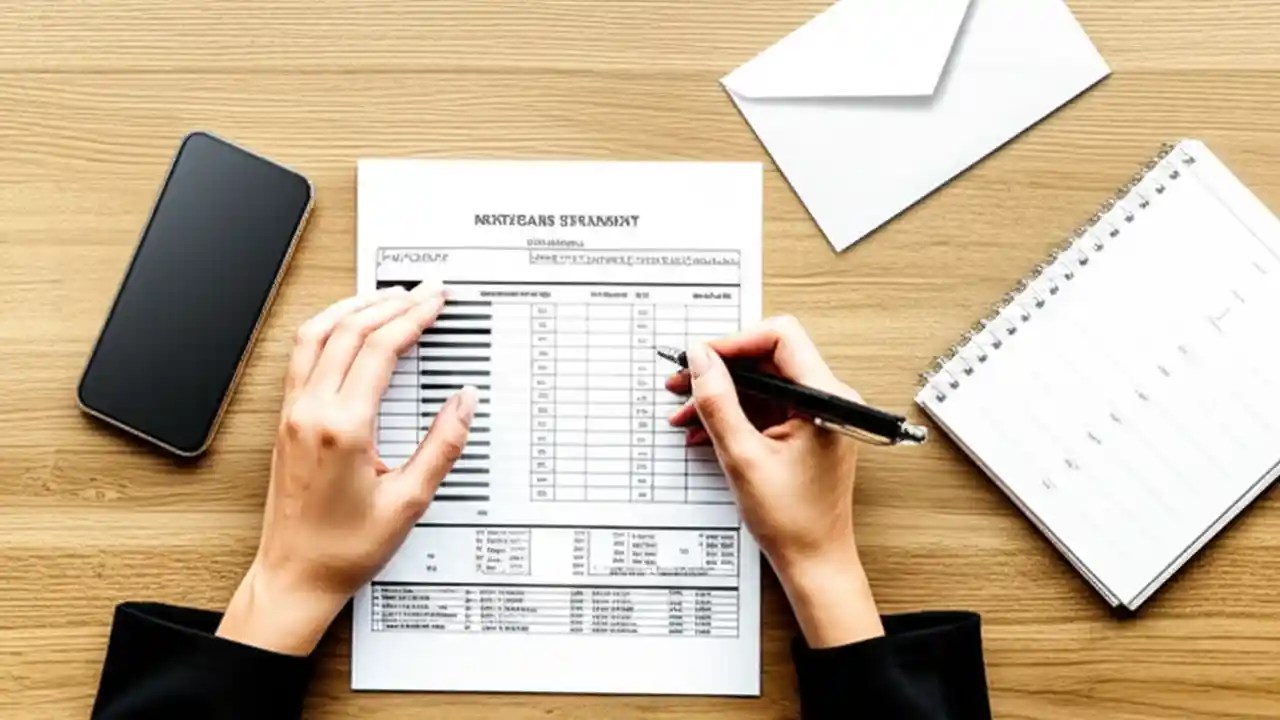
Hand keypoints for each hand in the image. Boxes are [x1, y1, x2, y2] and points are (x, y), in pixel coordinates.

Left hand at [217, 282, 476, 654]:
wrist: (296, 576)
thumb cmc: (342, 548)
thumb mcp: (409, 500)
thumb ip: (441, 445)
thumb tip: (463, 403)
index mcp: (342, 427)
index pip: (379, 349)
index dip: (413, 317)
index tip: (434, 301)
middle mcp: (311, 412)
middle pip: (349, 330)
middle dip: (389, 303)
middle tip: (422, 292)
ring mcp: (292, 413)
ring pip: (317, 334)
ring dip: (353, 307)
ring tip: (385, 296)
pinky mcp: (285, 421)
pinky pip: (302, 355)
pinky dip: (327, 328)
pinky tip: (346, 327)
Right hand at [667, 316, 882, 646]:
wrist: (814, 562)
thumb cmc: (793, 521)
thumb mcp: (742, 456)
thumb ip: (718, 402)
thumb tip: (701, 359)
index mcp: (824, 398)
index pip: (781, 337)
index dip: (734, 341)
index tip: (701, 357)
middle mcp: (827, 399)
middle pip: (769, 357)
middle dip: (722, 369)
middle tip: (683, 380)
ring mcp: (817, 415)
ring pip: (763, 383)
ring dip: (722, 394)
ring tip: (685, 409)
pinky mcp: (806, 430)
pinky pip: (766, 406)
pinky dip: (734, 414)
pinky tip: (704, 430)